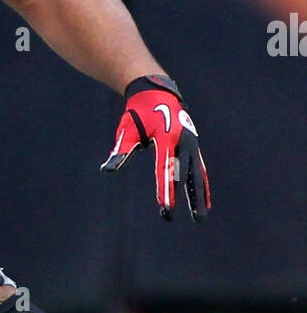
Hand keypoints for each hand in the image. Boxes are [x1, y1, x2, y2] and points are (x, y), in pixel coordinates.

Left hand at [101, 74, 210, 220]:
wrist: (157, 93)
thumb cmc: (138, 113)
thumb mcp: (127, 130)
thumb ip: (121, 151)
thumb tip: (108, 169)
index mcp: (165, 138)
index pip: (165, 169)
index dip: (166, 190)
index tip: (166, 208)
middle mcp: (182, 141)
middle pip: (185, 175)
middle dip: (185, 199)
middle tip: (187, 219)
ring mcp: (191, 143)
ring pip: (197, 174)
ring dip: (199, 197)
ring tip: (200, 218)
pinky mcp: (193, 146)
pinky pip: (200, 169)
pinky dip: (202, 185)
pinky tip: (204, 202)